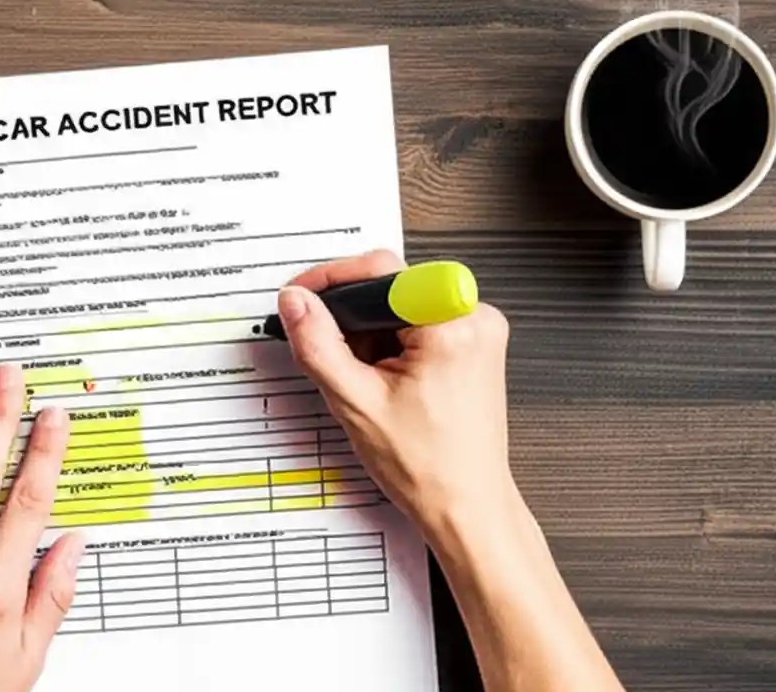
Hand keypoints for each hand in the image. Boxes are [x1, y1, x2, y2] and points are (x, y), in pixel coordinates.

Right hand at [277, 250, 516, 535]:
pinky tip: (390, 380)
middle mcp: (475, 318)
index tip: (305, 299)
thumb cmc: (428, 467)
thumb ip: (318, 344)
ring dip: (374, 334)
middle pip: (392, 286)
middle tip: (344, 361)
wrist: (466, 506)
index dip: (333, 281)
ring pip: (404, 305)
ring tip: (372, 380)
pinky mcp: (475, 343)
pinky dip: (395, 344)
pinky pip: (422, 321)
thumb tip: (295, 303)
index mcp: (452, 326)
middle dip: (355, 320)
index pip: (380, 269)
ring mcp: (480, 330)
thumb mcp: (355, 402)